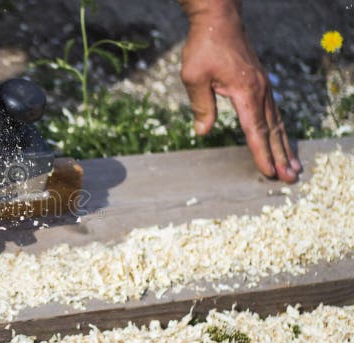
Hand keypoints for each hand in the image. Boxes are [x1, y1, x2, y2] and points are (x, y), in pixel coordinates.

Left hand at [179, 0, 300, 182]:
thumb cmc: (203, 47)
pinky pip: (272, 110)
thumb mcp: (194, 77)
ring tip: (293, 165)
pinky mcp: (258, 82)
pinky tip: (280, 138)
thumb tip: (202, 131)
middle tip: (290, 178)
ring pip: (276, 120)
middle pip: (273, 129)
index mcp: (246, 92)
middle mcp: (260, 90)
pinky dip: (278, 127)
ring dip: (284, 144)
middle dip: (281, 155)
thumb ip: (201, 105)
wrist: (218, 20)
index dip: (262, 152)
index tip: (269, 172)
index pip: (256, 129)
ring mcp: (262, 85)